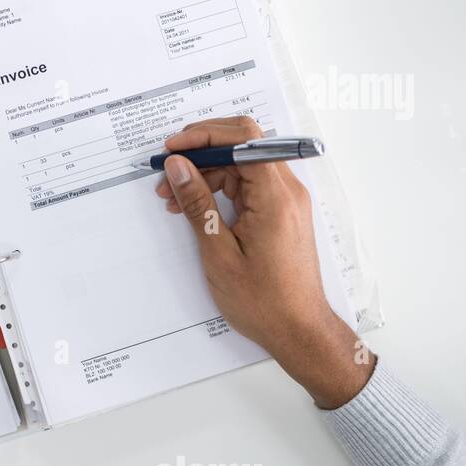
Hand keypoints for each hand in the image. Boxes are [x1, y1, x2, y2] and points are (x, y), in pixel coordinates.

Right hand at [155, 115, 373, 408]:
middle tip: (166, 173)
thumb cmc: (264, 302)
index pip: (243, 138)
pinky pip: (247, 186)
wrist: (299, 330)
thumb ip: (197, 205)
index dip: (204, 136)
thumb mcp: (219, 254)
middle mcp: (287, 191)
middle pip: (242, 147)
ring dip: (206, 174)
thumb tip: (178, 168)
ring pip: (242, 166)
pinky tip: (194, 208)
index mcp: (275, 197)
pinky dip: (219, 190)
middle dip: (200, 153)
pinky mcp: (280, 213)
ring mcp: (286, 201)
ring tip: (172, 197)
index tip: (172, 149)